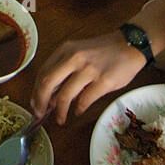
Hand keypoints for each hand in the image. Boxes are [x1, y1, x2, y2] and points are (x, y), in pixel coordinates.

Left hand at [29, 31, 145, 123]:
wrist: (129, 45)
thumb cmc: (102, 51)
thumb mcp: (78, 52)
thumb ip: (64, 68)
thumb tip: (49, 94)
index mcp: (65, 50)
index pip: (43, 72)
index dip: (36, 91)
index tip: (35, 104)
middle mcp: (74, 58)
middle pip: (47, 83)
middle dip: (40, 102)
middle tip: (40, 114)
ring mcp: (89, 69)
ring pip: (65, 95)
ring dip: (60, 111)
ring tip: (60, 119)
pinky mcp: (104, 81)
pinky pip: (85, 100)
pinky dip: (78, 109)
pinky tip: (78, 111)